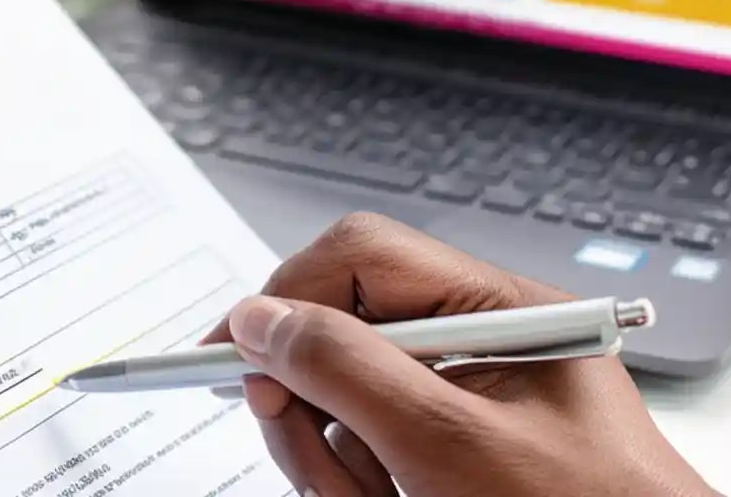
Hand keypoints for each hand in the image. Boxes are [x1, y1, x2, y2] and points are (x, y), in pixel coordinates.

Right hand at [204, 213, 717, 496]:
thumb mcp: (450, 445)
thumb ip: (348, 370)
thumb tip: (261, 321)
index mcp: (497, 308)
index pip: (363, 256)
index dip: (288, 296)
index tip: (233, 354)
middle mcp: (475, 339)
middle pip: (339, 327)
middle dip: (306, 396)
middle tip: (297, 445)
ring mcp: (457, 395)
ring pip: (340, 394)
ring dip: (328, 453)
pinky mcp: (441, 443)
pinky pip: (361, 440)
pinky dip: (351, 478)